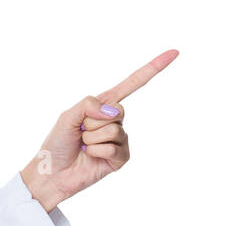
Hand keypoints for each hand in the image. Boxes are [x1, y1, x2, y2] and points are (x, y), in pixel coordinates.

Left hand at [20, 49, 178, 211]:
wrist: (52, 173)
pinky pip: (113, 148)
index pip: (131, 84)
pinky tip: (90, 157)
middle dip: (92, 122)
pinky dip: (96, 152)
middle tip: (80, 133)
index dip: (152, 69)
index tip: (174, 53)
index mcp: (102, 106)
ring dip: (91, 139)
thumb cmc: (57, 144)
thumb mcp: (67, 117)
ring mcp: (120, 139)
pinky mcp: (121, 158)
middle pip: (117, 110)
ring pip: (113, 130)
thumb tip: (113, 111)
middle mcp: (114, 120)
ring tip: (83, 146)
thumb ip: (87, 105)